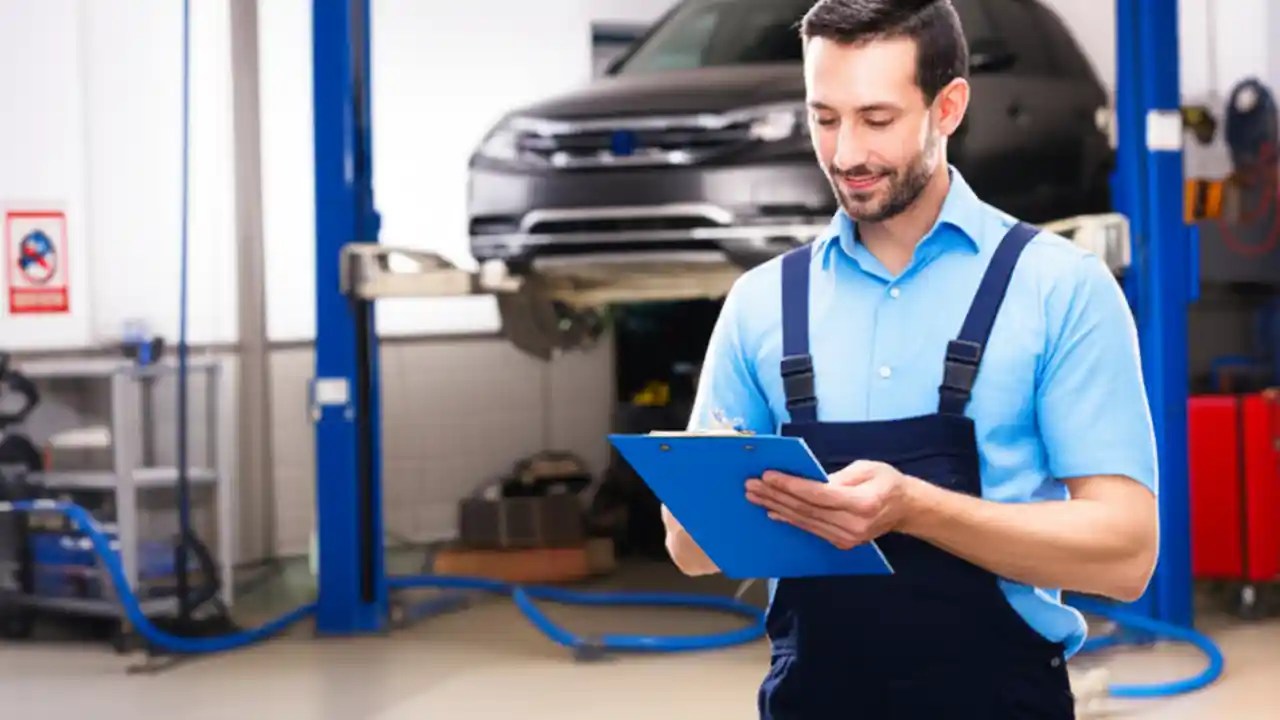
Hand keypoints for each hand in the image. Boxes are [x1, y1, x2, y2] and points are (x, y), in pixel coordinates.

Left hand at [744, 460, 915, 549]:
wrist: (906, 509)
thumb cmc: (887, 482)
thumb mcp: (867, 468)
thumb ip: (837, 476)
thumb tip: (806, 479)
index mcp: (862, 504)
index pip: (818, 495)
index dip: (791, 485)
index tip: (768, 475)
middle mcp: (852, 525)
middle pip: (805, 509)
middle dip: (775, 495)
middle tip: (751, 485)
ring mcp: (846, 538)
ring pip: (804, 521)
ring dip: (776, 506)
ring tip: (754, 495)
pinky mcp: (840, 542)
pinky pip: (809, 528)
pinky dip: (788, 519)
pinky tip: (772, 510)